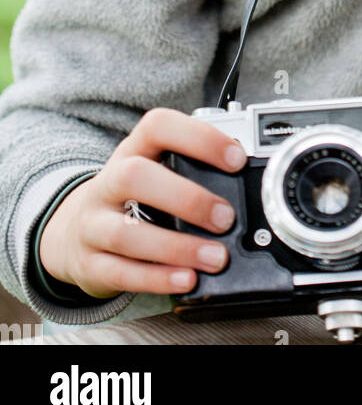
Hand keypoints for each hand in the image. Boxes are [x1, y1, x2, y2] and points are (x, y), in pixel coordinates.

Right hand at [38, 107, 247, 299]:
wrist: (73, 231)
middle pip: (134, 176)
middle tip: (225, 218)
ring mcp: (93, 224)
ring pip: (125, 234)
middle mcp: (108, 183)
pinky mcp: (90, 263)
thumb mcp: (154, 171)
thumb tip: (245, 180)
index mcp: (131, 151)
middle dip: (186, 198)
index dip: (198, 137)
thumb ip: (190, 170)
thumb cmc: (129, 197)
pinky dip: (157, 278)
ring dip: (177, 248)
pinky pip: (121, 272)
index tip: (236, 159)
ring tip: (215, 257)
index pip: (157, 126)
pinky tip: (187, 279)